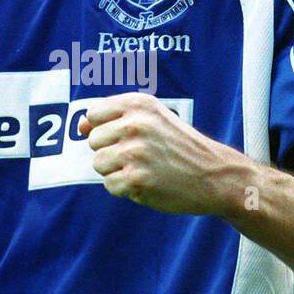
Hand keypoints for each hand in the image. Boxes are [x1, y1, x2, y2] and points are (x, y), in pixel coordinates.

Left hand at [78, 91, 239, 215]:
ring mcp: (135, 152)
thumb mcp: (153, 120)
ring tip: (144, 169)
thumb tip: (79, 125)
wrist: (214, 175)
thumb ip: (115, 118)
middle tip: (141, 156)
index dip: (105, 129)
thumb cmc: (180, 147)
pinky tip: (148, 183)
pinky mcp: (136, 179)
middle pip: (93, 141)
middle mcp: (135, 124)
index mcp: (138, 104)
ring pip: (98, 164)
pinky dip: (125, 189)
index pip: (93, 114)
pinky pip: (110, 185)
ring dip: (117, 171)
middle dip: (111, 152)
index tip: (127, 137)